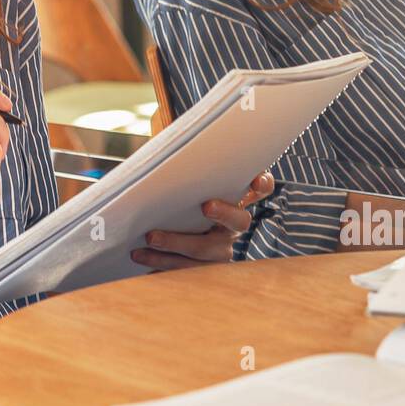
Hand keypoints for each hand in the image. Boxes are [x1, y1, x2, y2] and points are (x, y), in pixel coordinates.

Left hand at [131, 173, 274, 270]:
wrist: (168, 230)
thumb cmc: (180, 196)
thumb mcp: (186, 179)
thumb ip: (183, 161)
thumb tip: (160, 135)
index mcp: (236, 200)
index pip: (261, 189)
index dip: (263, 185)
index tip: (255, 180)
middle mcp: (233, 226)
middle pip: (240, 221)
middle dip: (224, 213)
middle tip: (206, 206)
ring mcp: (220, 250)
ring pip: (206, 250)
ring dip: (177, 243)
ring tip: (150, 237)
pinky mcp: (201, 269)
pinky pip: (185, 270)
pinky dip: (161, 263)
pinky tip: (141, 256)